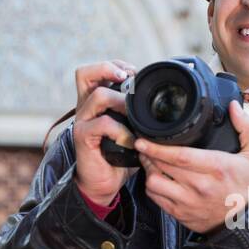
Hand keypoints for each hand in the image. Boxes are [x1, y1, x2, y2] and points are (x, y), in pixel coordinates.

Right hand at [72, 59, 137, 203]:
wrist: (104, 182)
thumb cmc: (119, 156)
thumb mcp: (132, 130)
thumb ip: (139, 115)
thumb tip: (165, 106)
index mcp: (94, 102)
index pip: (94, 72)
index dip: (112, 65)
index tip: (133, 73)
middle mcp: (85, 108)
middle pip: (85, 73)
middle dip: (111, 71)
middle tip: (129, 81)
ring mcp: (83, 121)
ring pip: (98, 95)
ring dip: (121, 101)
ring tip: (133, 114)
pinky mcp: (83, 137)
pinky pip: (103, 123)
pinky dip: (120, 130)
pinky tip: (130, 140)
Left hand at [134, 100, 248, 234]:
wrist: (241, 221)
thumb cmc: (244, 185)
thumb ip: (246, 128)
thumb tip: (234, 106)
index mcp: (217, 168)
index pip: (180, 156)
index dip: (158, 147)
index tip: (144, 139)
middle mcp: (201, 186)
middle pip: (163, 167)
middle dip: (148, 154)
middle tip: (144, 144)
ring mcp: (188, 202)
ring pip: (155, 183)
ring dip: (148, 169)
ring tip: (149, 159)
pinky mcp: (180, 213)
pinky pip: (155, 198)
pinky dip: (151, 185)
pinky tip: (155, 176)